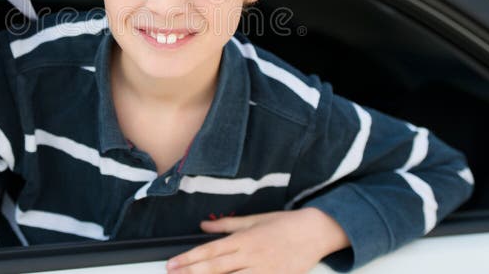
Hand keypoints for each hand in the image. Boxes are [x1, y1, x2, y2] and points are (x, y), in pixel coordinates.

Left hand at [165, 208, 349, 273]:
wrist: (316, 232)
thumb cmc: (285, 224)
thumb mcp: (254, 219)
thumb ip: (227, 224)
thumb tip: (203, 226)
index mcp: (245, 239)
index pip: (210, 251)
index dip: (189, 259)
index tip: (172, 263)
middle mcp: (251, 256)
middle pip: (215, 268)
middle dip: (191, 273)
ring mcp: (264, 272)